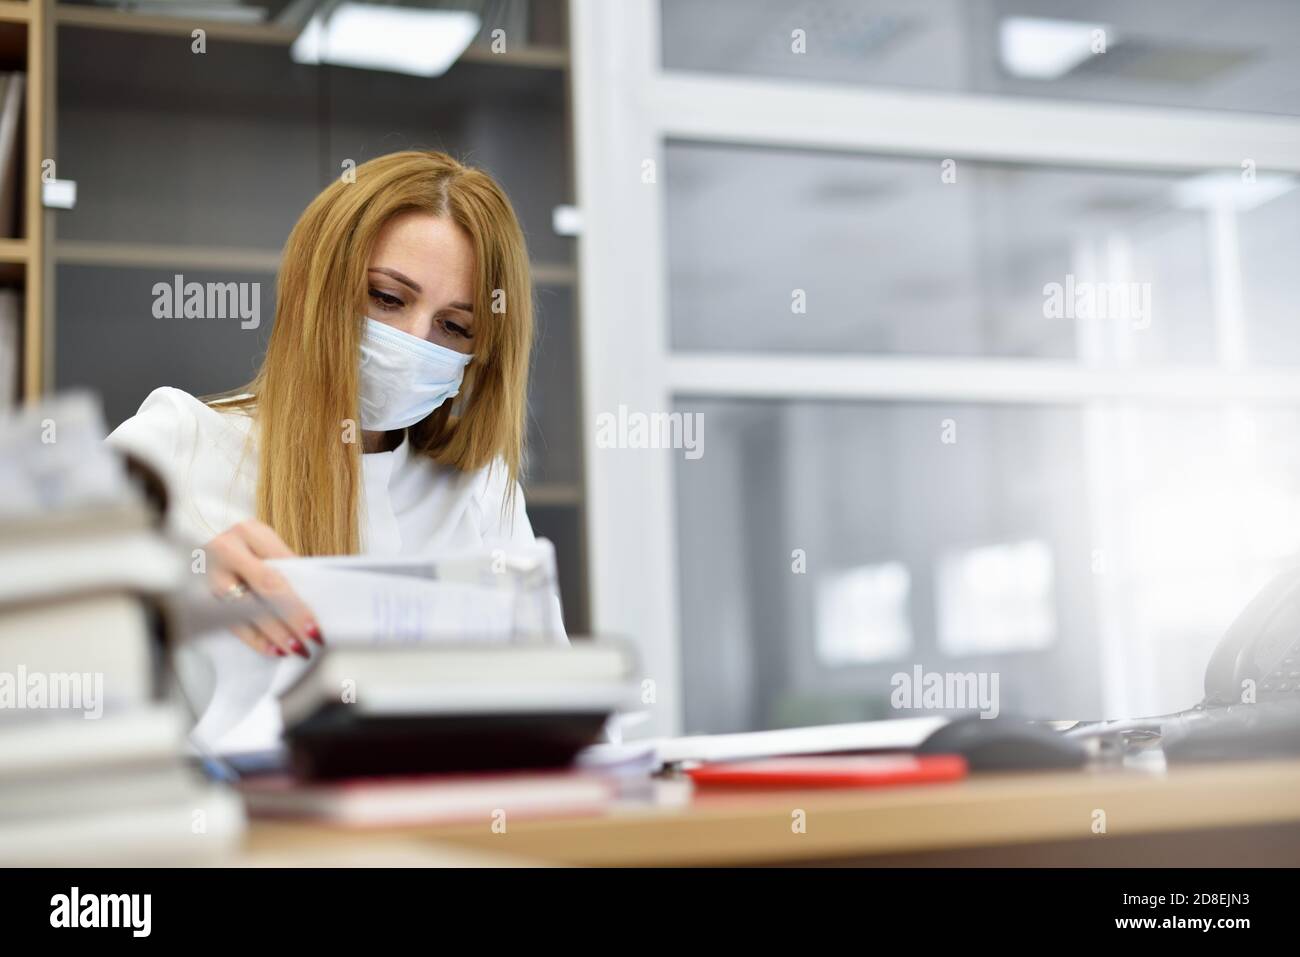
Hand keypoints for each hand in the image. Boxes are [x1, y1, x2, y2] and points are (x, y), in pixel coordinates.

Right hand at [205, 519, 322, 658]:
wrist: (197, 536)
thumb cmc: (243, 544)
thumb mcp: (264, 544)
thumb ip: (284, 566)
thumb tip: (311, 600)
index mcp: (249, 532)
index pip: (280, 570)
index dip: (298, 600)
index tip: (315, 624)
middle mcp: (227, 550)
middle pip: (264, 588)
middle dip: (290, 617)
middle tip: (308, 639)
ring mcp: (210, 572)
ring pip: (244, 610)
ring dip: (272, 633)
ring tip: (292, 648)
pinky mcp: (201, 593)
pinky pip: (228, 622)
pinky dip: (253, 638)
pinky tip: (270, 648)